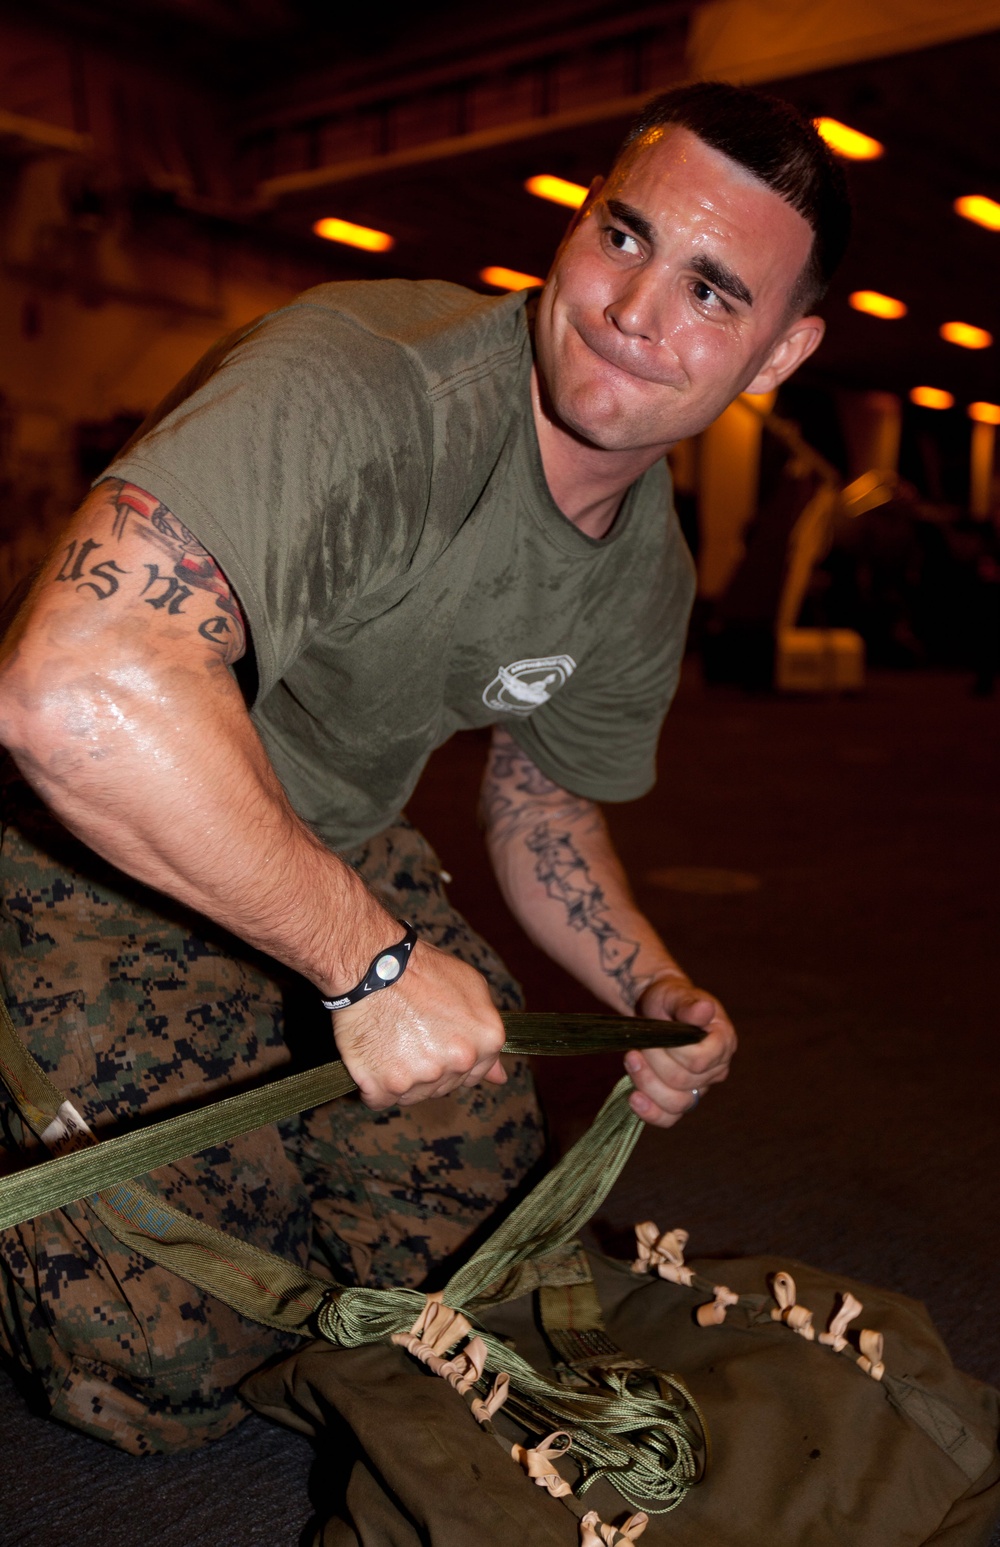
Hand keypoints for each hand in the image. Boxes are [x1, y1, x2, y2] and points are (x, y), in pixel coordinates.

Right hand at [331, 940, 506, 1108]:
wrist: (371, 964)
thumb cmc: (420, 969)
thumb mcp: (470, 986)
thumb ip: (486, 1031)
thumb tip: (500, 1077)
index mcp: (486, 1040)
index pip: (474, 1073)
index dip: (451, 1057)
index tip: (433, 1041)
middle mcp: (459, 1061)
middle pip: (443, 1086)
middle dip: (427, 1067)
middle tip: (408, 1034)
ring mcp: (423, 1077)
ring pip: (412, 1095)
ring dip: (400, 1077)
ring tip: (389, 1041)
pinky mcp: (386, 1085)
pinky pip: (379, 1099)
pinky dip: (372, 1085)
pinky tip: (371, 1057)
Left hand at [624, 973, 735, 1127]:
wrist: (656, 1009)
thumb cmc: (669, 1000)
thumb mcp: (675, 994)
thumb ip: (688, 1003)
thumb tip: (704, 1009)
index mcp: (722, 1042)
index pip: (699, 1062)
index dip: (673, 1051)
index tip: (657, 1032)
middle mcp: (716, 1069)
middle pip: (682, 1082)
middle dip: (654, 1062)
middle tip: (640, 1043)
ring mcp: (700, 1087)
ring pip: (676, 1103)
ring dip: (647, 1083)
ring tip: (631, 1059)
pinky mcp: (681, 1099)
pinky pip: (669, 1118)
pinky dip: (650, 1112)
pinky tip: (634, 1098)